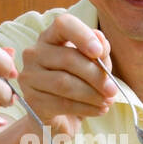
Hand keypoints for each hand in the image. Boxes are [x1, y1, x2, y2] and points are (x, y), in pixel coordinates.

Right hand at [19, 13, 115, 136]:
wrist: (59, 119)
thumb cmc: (78, 85)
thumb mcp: (94, 66)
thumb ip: (99, 52)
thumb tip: (101, 40)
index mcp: (50, 37)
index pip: (63, 24)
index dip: (82, 35)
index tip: (99, 52)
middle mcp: (34, 53)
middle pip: (67, 58)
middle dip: (95, 75)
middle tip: (113, 89)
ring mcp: (29, 77)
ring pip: (64, 82)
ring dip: (92, 94)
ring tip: (108, 101)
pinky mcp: (31, 101)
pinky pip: (62, 103)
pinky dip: (86, 108)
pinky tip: (99, 110)